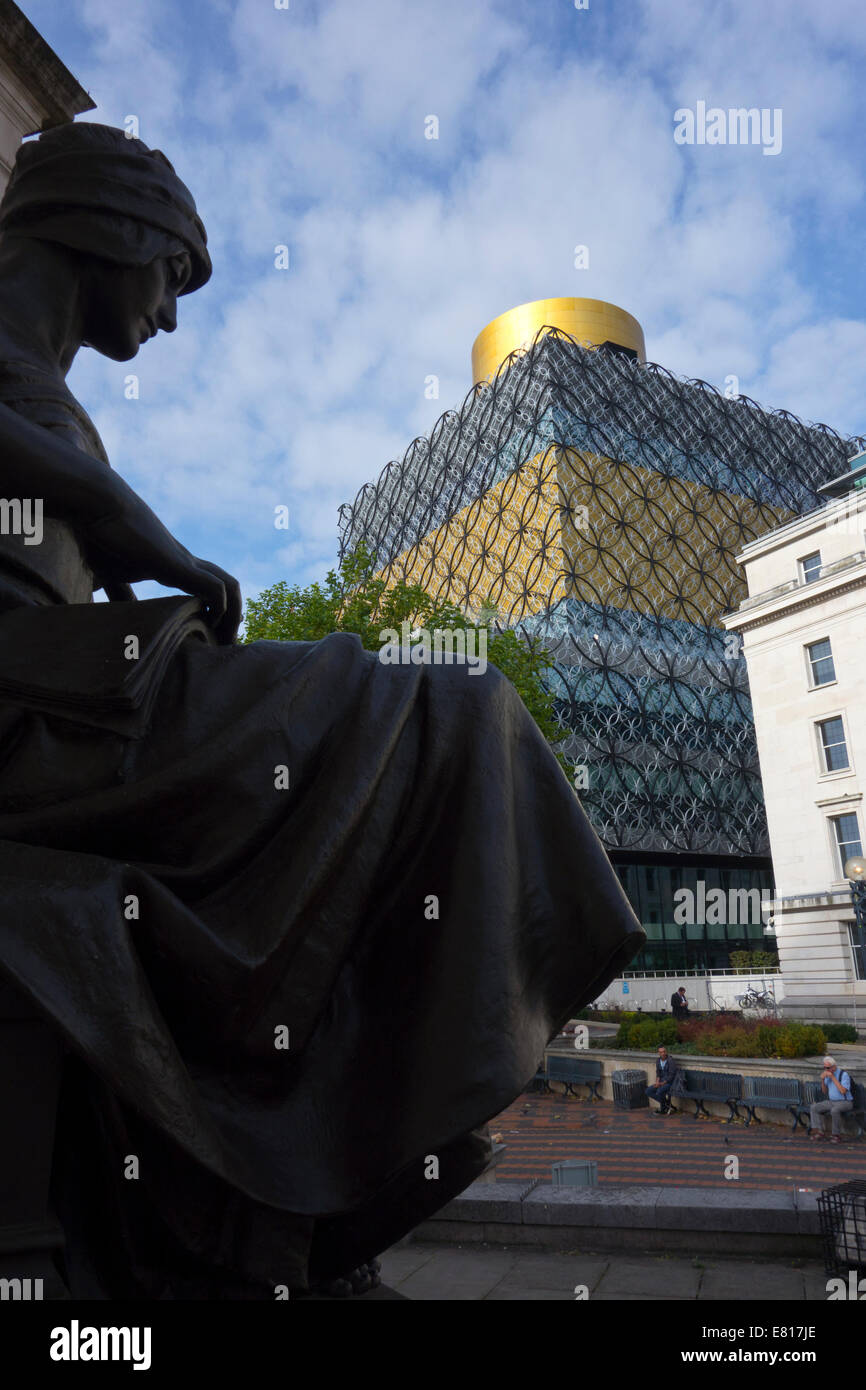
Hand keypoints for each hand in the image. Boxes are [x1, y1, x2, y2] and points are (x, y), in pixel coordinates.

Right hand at [82, 488, 241, 644]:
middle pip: (227, 586)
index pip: (207, 587)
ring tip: (223, 642)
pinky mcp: (179, 564)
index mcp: (172, 565)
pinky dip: (221, 609)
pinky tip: (208, 624)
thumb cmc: (99, 535)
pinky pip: (216, 588)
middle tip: (223, 646)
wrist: (98, 504)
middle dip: (232, 618)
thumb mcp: (112, 574)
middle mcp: (184, 562)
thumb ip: (120, 595)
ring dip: (233, 616)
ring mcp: (184, 562)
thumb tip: (112, 616)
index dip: (216, 612)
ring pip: (229, 587)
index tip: (211, 638)